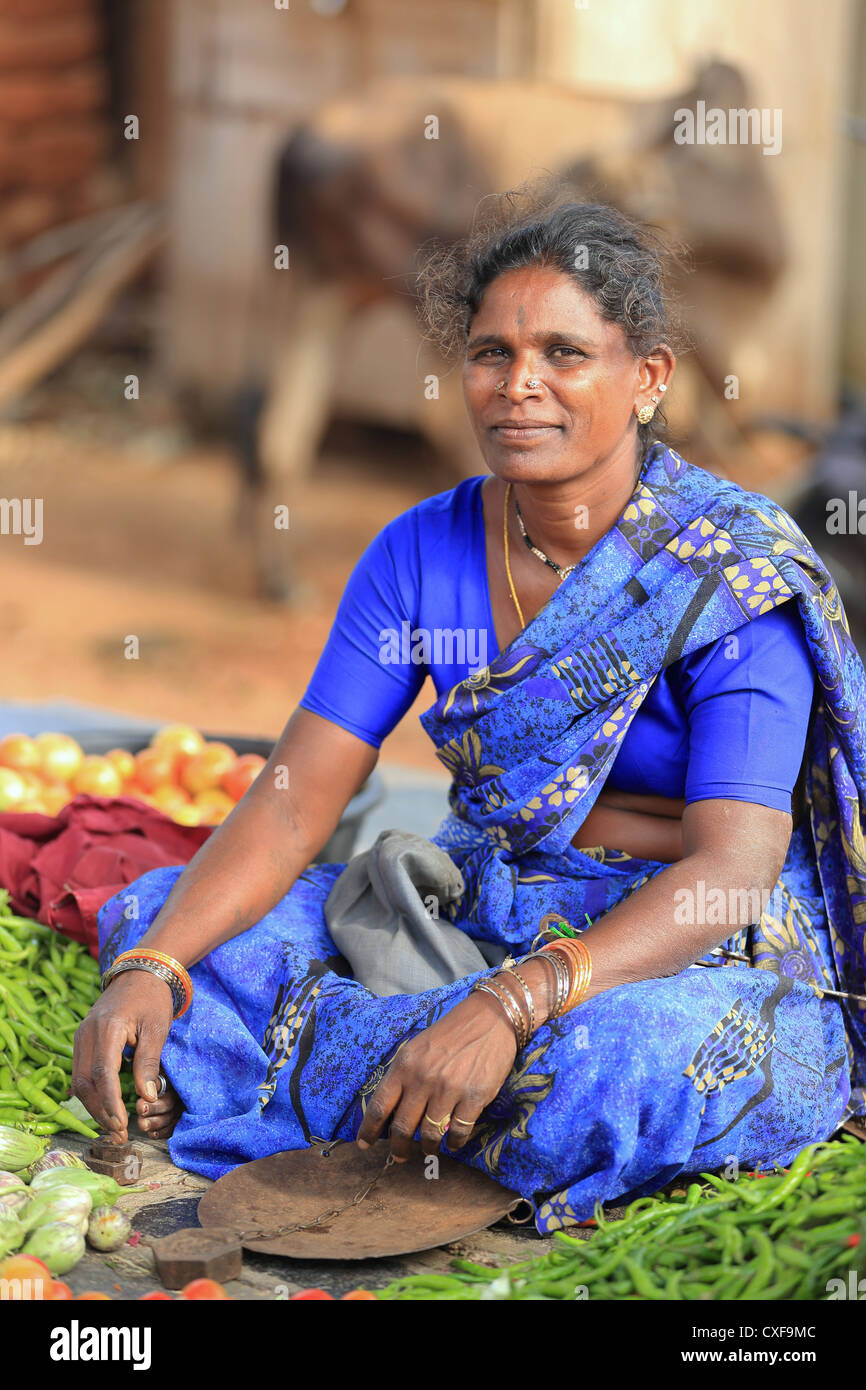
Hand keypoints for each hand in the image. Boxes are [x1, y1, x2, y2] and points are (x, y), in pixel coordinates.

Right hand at [71, 970, 174, 1142]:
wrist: (141, 973)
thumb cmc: (153, 999)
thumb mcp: (157, 1029)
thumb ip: (149, 1063)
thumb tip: (147, 1097)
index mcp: (107, 1028)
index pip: (102, 1074)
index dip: (111, 1103)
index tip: (122, 1125)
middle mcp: (87, 1033)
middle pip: (85, 1082)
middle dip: (101, 1111)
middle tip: (120, 1135)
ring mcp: (81, 1036)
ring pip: (79, 1080)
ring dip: (95, 1106)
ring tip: (114, 1127)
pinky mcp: (82, 1040)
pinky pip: (81, 1072)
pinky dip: (92, 1093)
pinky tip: (107, 1108)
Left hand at [355, 992, 517, 1160]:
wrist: (489, 1018)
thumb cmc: (449, 1034)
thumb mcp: (416, 1048)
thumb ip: (403, 1076)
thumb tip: (391, 1110)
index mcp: (404, 1065)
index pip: (380, 1105)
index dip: (369, 1130)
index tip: (364, 1145)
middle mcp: (423, 1079)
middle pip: (403, 1127)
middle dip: (398, 1148)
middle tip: (399, 1156)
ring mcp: (449, 1089)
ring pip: (430, 1134)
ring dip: (428, 1147)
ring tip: (429, 1150)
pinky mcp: (474, 1097)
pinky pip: (459, 1132)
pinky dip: (454, 1143)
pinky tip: (453, 1143)